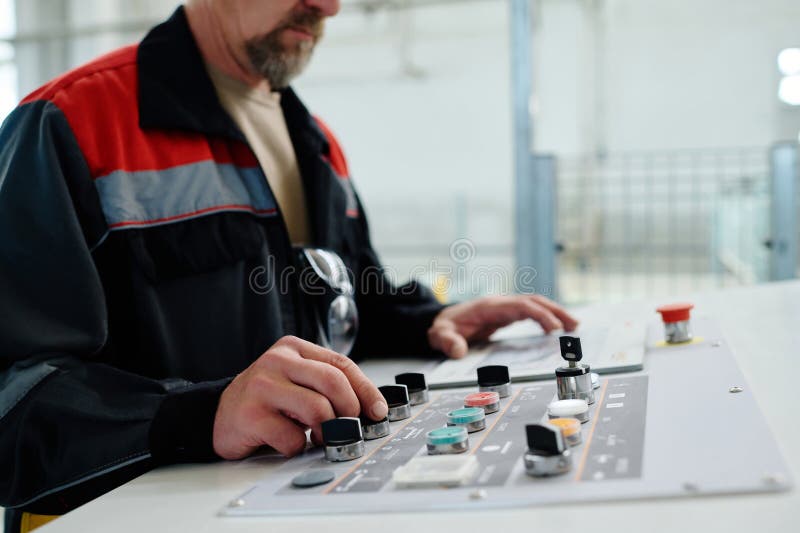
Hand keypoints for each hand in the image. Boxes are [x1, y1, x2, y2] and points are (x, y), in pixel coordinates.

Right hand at [213, 336, 387, 459]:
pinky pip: (292, 436)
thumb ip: (326, 386)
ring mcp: (262, 386)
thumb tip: (369, 409)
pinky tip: (288, 441)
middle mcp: (277, 361)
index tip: (378, 410)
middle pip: (333, 382)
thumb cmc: (265, 400)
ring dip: (327, 431)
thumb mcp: (296, 381)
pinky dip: (298, 446)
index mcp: (294, 349)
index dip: (366, 390)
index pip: (341, 364)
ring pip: (317, 409)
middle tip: (349, 427)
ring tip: (319, 437)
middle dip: (350, 410)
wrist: (218, 414)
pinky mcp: (250, 414)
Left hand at [428, 295, 578, 358]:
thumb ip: (448, 342)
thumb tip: (458, 351)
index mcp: (489, 306)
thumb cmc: (444, 326)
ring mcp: (505, 307)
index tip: (553, 328)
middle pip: (533, 301)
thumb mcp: (440, 335)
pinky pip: (530, 312)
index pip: (520, 306)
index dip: (538, 315)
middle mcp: (500, 303)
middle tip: (574, 325)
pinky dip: (545, 317)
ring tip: (573, 326)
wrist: (442, 320)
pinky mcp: (507, 314)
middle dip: (555, 311)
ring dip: (554, 313)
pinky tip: (556, 328)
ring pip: (535, 305)